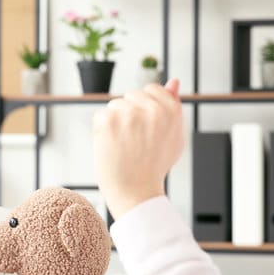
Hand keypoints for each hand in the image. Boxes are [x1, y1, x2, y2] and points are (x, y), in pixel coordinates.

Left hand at [92, 79, 183, 218]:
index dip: (144, 109)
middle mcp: (153, 109)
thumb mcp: (174, 137)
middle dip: (129, 114)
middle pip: (131, 96)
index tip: (144, 129)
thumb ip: (173, 106)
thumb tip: (173, 80)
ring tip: (124, 147)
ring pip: (114, 106)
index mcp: (172, 110)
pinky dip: (101, 132)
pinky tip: (112, 148)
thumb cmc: (154, 167)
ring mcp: (130, 114)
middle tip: (135, 142)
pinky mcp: (109, 122)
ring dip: (115, 123)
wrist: (136, 194)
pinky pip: (99, 116)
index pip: (151, 89)